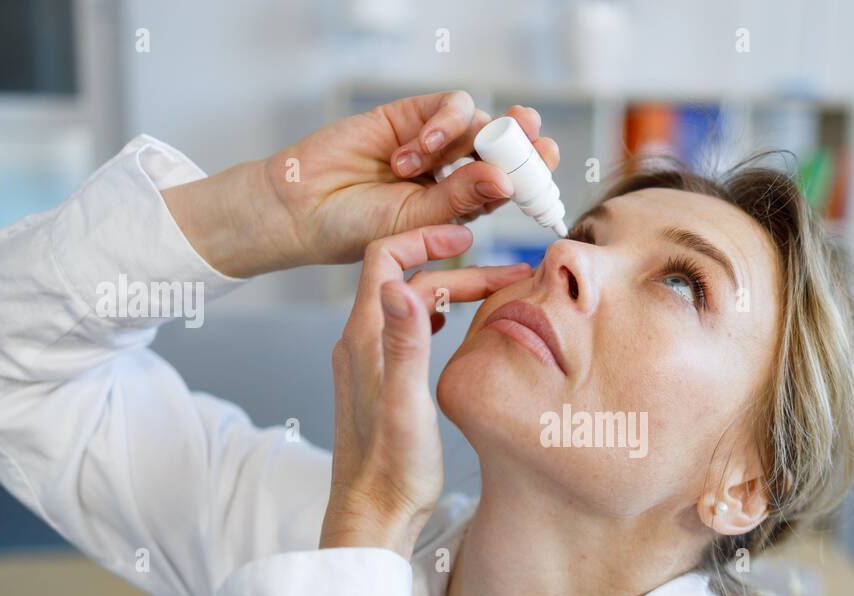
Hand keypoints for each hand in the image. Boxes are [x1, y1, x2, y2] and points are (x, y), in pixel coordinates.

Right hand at [162, 92, 558, 277]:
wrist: (302, 209)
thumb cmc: (356, 230)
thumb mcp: (415, 222)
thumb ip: (460, 198)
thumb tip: (506, 179)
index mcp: (463, 205)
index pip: (511, 185)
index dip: (534, 175)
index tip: (551, 172)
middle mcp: (454, 172)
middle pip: (504, 146)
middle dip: (524, 142)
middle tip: (536, 141)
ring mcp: (434, 142)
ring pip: (478, 122)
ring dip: (463, 139)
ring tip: (421, 165)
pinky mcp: (410, 115)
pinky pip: (447, 107)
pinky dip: (439, 125)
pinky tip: (410, 152)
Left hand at [319, 225, 529, 558]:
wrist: (372, 516)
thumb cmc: (393, 470)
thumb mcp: (406, 403)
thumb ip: (405, 343)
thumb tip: (399, 286)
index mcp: (365, 339)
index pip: (385, 257)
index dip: (426, 238)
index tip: (469, 238)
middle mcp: (360, 344)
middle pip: (405, 280)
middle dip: (458, 269)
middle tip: (509, 276)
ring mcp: (367, 363)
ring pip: (409, 305)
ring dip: (450, 291)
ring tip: (495, 295)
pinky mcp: (378, 383)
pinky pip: (406, 331)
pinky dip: (437, 316)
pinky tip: (456, 328)